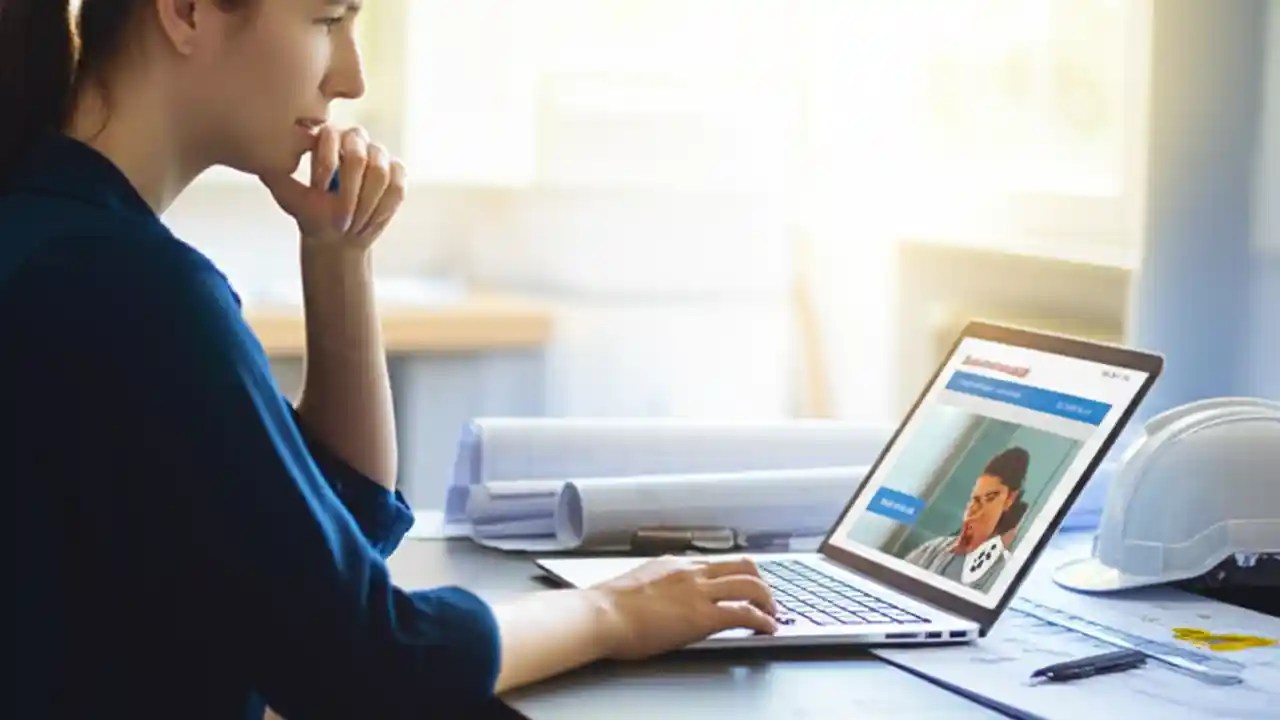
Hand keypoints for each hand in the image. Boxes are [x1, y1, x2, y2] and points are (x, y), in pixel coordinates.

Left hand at [260, 125, 406, 250]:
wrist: (337, 235)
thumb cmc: (311, 213)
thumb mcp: (289, 196)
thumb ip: (275, 175)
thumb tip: (263, 157)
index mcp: (327, 137)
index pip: (330, 134)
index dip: (326, 165)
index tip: (318, 191)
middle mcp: (354, 139)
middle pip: (359, 155)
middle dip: (349, 192)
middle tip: (340, 216)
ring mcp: (379, 154)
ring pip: (380, 172)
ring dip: (366, 203)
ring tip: (354, 220)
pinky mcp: (398, 172)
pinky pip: (397, 186)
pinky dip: (383, 207)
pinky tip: (371, 217)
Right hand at [588, 555, 778, 660]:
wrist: (601, 615)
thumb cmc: (608, 606)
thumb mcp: (639, 583)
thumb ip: (658, 585)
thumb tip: (661, 596)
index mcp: (676, 564)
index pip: (717, 562)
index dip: (737, 573)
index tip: (744, 584)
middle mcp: (692, 572)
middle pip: (743, 565)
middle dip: (761, 582)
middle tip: (766, 599)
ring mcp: (699, 592)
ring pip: (751, 585)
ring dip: (768, 600)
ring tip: (772, 615)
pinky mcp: (702, 617)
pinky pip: (744, 613)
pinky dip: (762, 620)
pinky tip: (768, 629)